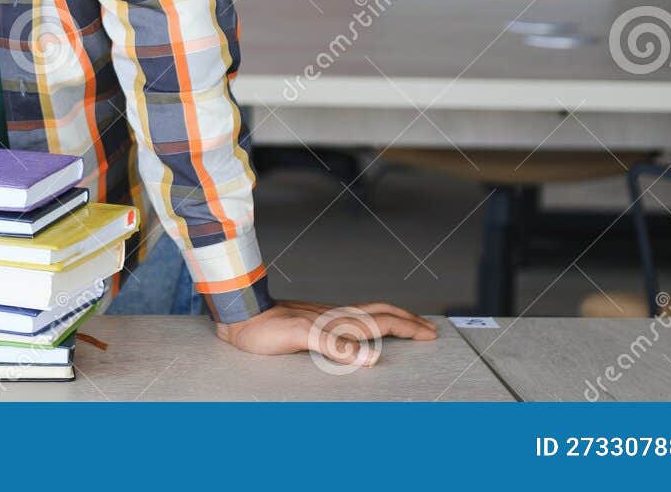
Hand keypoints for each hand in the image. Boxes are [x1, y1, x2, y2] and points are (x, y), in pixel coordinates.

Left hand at [215, 299, 436, 365]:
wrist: (240, 316)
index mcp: (339, 319)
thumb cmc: (264, 328)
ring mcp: (327, 317)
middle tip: (428, 328)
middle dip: (408, 320)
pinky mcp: (316, 322)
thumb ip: (334, 346)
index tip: (429, 334)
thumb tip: (370, 357)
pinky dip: (370, 325)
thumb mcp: (299, 336)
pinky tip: (365, 333)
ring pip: (369, 314)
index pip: (383, 322)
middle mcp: (337, 316)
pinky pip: (354, 321)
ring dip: (392, 319)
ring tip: (406, 325)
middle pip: (382, 313)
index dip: (408, 328)